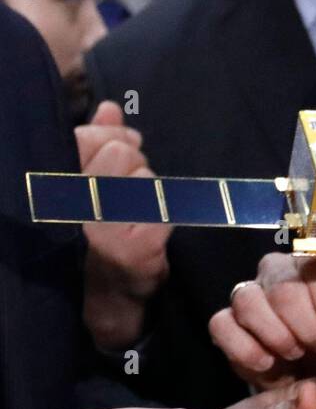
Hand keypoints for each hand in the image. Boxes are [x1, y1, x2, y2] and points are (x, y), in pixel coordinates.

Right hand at [77, 101, 170, 350]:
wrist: (111, 299)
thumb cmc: (103, 235)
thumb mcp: (93, 186)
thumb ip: (100, 145)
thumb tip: (110, 109)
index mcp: (60, 186)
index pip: (88, 137)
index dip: (111, 136)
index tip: (123, 147)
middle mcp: (73, 206)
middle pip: (121, 153)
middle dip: (133, 163)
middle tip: (129, 190)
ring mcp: (103, 230)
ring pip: (144, 177)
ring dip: (149, 190)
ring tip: (136, 214)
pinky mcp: (135, 250)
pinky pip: (163, 206)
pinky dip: (164, 213)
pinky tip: (152, 229)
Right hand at [209, 254, 315, 388]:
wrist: (311, 376)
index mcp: (313, 264)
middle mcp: (278, 271)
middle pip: (285, 289)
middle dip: (307, 327)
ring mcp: (247, 293)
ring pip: (249, 302)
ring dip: (276, 335)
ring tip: (294, 353)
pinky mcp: (225, 321)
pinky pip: (222, 325)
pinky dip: (245, 348)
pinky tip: (266, 362)